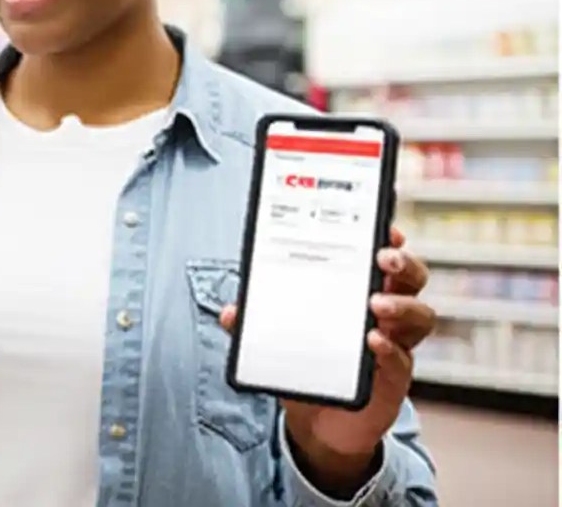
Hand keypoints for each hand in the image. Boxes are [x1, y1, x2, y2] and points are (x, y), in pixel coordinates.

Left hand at [220, 226, 434, 495]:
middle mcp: (385, 315)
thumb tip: (229, 312)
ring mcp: (394, 345)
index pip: (384, 259)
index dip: (392, 241)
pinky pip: (402, 360)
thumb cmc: (307, 363)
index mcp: (360, 292)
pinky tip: (373, 342)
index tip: (387, 227)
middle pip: (412, 280)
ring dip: (401, 307)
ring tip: (375, 305)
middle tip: (384, 258)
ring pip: (419, 318)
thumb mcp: (278, 336)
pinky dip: (389, 349)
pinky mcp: (392, 379)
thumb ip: (256, 322)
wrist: (316, 420)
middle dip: (404, 264)